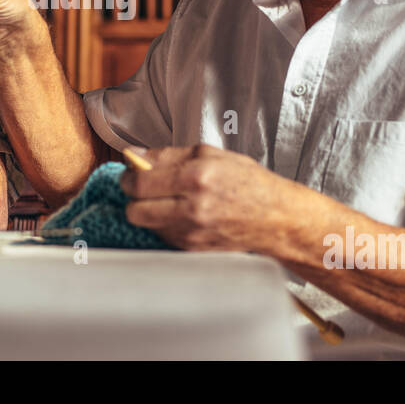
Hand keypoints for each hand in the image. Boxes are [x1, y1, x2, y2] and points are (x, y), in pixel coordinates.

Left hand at [121, 143, 301, 251]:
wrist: (276, 218)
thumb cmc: (248, 183)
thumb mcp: (211, 155)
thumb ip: (169, 155)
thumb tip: (136, 155)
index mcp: (196, 177)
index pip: (140, 183)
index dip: (128, 177)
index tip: (130, 173)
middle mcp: (192, 207)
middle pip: (135, 210)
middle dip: (132, 197)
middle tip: (140, 188)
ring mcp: (192, 232)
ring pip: (146, 225)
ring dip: (147, 211)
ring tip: (165, 200)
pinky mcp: (193, 249)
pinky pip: (162, 236)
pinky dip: (163, 224)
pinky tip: (180, 214)